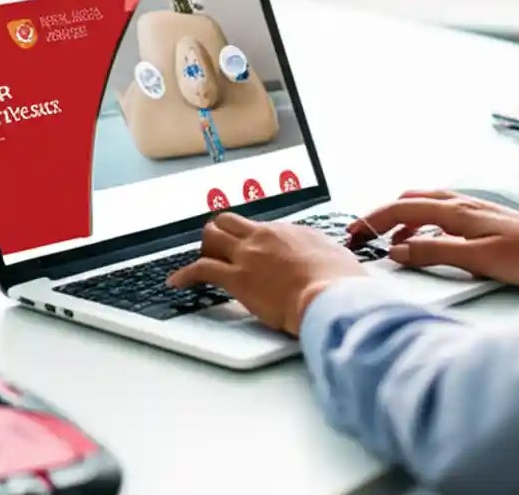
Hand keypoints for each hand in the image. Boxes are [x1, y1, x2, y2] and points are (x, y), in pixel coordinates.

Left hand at [167, 212, 365, 335]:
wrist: (331, 296)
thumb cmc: (341, 284)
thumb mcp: (340, 261)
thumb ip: (328, 258)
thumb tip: (334, 263)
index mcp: (291, 232)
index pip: (262, 228)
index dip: (253, 241)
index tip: (252, 250)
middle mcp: (266, 236)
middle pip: (230, 222)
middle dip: (220, 234)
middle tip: (218, 249)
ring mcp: (249, 254)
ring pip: (212, 236)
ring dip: (205, 248)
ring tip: (201, 261)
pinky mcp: (236, 277)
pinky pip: (201, 268)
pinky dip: (185, 275)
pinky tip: (177, 282)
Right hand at [348, 190, 518, 288]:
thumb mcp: (480, 260)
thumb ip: (435, 253)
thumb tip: (398, 251)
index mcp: (459, 211)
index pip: (402, 209)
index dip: (373, 221)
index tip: (353, 235)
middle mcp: (465, 205)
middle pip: (410, 201)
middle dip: (383, 216)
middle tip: (364, 235)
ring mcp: (477, 211)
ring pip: (426, 206)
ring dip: (403, 220)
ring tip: (389, 242)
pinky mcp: (487, 222)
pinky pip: (443, 216)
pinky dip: (423, 225)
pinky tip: (427, 242)